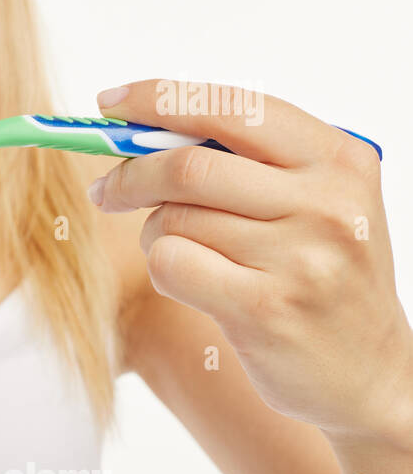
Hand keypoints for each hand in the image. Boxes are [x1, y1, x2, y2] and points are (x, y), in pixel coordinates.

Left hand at [89, 78, 412, 442]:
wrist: (369, 374)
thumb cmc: (320, 275)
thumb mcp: (312, 202)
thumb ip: (244, 161)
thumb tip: (136, 128)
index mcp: (340, 159)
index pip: (233, 107)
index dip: (158, 100)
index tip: (109, 105)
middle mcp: (327, 201)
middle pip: (187, 164)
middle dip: (129, 174)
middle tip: (105, 190)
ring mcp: (299, 256)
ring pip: (173, 217)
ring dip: (153, 232)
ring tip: (183, 251)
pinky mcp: (264, 308)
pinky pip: (170, 263)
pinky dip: (162, 268)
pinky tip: (194, 284)